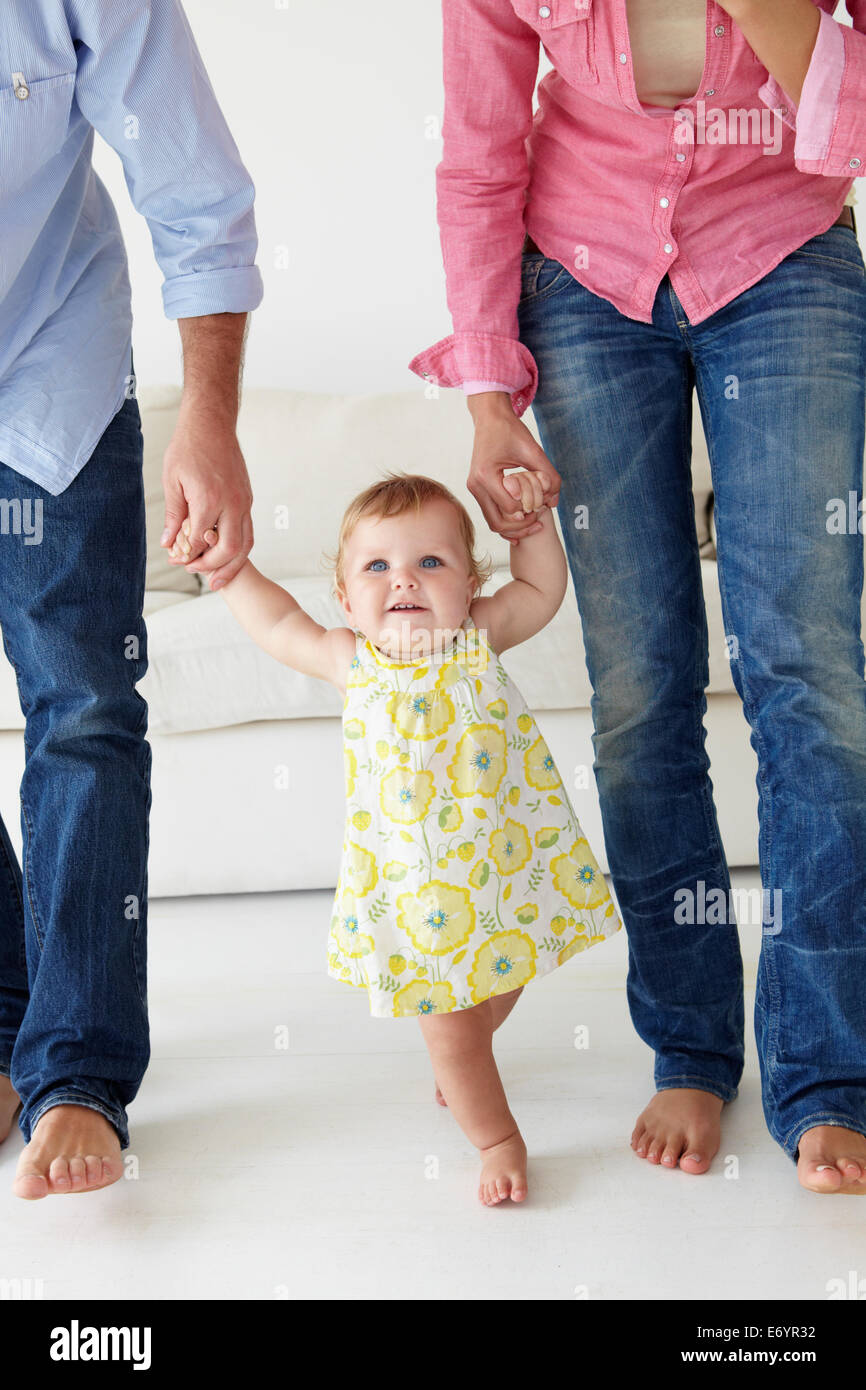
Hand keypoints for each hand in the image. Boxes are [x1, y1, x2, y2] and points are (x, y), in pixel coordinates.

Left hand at [160, 411, 253, 590]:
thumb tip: (169, 544)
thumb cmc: (188, 448)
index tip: (178, 561)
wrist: (212, 424)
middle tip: (197, 573)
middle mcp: (232, 503)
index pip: (200, 541)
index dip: (188, 556)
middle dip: (213, 567)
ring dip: (232, 564)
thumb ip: (174, 515)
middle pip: (229, 549)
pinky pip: (248, 530)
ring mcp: (244, 501)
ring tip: (218, 579)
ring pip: (246, 543)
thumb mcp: (173, 481)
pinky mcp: (247, 498)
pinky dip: (238, 548)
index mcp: (209, 499)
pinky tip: (226, 555)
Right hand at [467, 405, 560, 545]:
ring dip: (513, 528)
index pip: (510, 507)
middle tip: (539, 522)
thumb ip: (548, 475)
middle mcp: (475, 485)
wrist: (490, 418)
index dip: (530, 509)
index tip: (543, 503)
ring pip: (493, 522)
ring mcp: (474, 489)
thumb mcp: (533, 451)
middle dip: (521, 527)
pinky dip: (507, 521)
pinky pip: (491, 514)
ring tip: (534, 523)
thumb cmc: (510, 430)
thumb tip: (554, 501)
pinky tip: (523, 521)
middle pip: (497, 523)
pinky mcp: (478, 489)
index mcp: (486, 475)